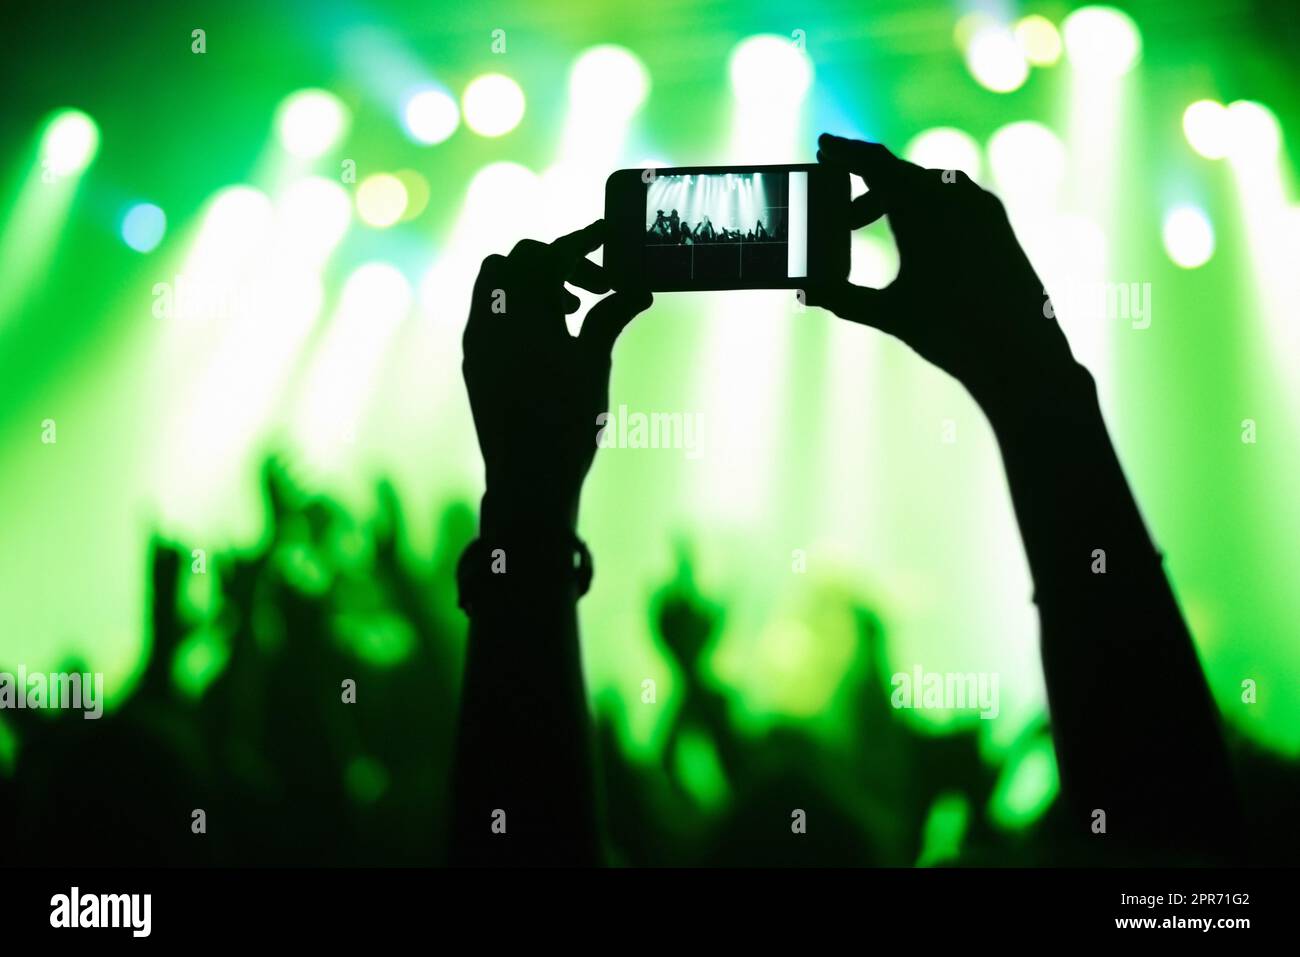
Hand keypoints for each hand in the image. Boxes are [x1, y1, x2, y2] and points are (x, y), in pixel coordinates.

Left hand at [462, 220, 652, 534]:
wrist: (528, 480)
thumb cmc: (568, 424)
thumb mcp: (595, 364)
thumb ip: (610, 317)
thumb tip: (639, 289)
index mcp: (522, 315)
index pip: (547, 255)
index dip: (581, 242)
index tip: (608, 237)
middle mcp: (490, 321)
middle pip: (517, 260)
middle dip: (558, 262)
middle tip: (596, 286)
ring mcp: (477, 342)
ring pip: (495, 281)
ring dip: (533, 281)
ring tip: (573, 311)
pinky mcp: (474, 363)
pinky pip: (489, 312)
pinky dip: (518, 306)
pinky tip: (549, 335)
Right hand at [807, 134, 1079, 408]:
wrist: (1020, 352)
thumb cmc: (952, 332)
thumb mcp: (889, 313)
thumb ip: (842, 298)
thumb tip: (805, 293)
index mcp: (920, 207)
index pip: (874, 163)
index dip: (844, 153)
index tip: (823, 145)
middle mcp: (953, 195)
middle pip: (898, 173)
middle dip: (864, 183)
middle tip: (838, 202)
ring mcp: (980, 205)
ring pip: (926, 184)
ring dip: (893, 196)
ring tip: (867, 223)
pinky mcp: (997, 221)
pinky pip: (952, 196)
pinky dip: (923, 205)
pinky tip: (913, 232)